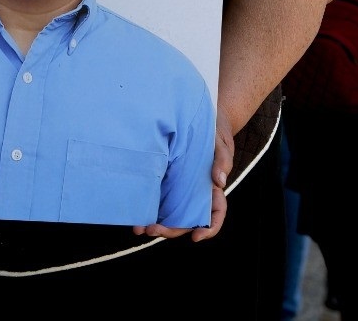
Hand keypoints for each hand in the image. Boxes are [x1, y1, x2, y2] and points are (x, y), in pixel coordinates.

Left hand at [134, 107, 231, 241]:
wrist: (201, 119)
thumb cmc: (216, 133)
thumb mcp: (222, 143)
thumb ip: (222, 160)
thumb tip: (220, 182)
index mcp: (212, 188)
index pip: (216, 213)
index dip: (209, 229)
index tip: (195, 237)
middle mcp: (196, 192)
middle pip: (187, 219)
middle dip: (171, 230)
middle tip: (152, 230)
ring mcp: (180, 187)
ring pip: (171, 213)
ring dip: (157, 224)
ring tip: (139, 228)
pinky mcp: (167, 180)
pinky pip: (159, 198)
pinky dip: (149, 208)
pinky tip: (135, 213)